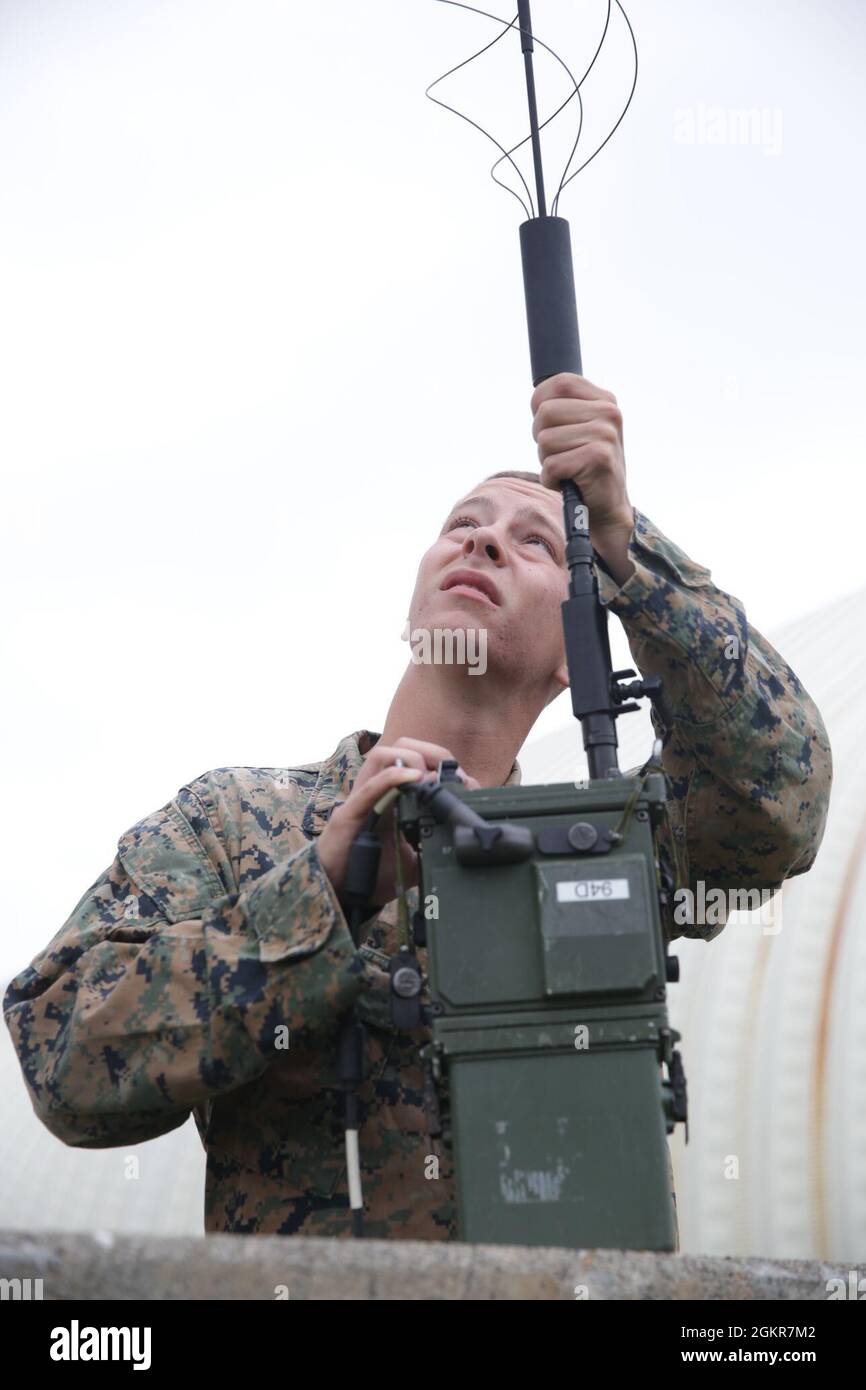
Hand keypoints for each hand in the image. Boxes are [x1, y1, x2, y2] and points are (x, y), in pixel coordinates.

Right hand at [317, 736, 479, 905]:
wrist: (342, 893)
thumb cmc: (373, 872)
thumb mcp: (414, 859)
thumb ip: (431, 845)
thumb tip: (460, 841)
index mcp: (393, 795)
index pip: (416, 758)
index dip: (441, 761)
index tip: (462, 781)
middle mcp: (377, 790)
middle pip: (401, 746)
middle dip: (430, 753)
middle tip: (448, 777)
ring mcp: (362, 799)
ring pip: (382, 755)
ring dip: (412, 760)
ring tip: (429, 779)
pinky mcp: (349, 814)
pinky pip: (370, 787)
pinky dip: (393, 777)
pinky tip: (414, 778)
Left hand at [531, 372, 634, 582]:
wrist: (607, 509)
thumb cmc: (583, 468)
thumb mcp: (576, 430)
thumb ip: (561, 408)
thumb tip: (535, 398)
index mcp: (604, 400)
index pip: (558, 383)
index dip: (540, 404)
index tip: (550, 427)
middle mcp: (609, 412)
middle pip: (544, 412)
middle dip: (541, 439)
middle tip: (561, 455)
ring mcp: (606, 434)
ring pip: (545, 440)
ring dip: (547, 461)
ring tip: (567, 469)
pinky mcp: (599, 458)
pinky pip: (552, 464)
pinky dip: (552, 479)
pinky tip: (569, 482)